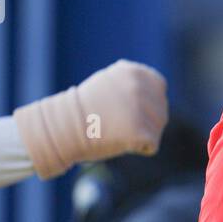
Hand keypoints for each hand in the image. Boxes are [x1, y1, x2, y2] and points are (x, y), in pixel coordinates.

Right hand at [14, 60, 167, 178]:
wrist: (63, 127)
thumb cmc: (84, 109)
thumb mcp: (110, 83)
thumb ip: (134, 83)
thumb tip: (159, 87)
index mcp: (135, 72)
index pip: (158, 89)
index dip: (144, 103)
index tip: (123, 109)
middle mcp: (142, 87)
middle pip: (159, 111)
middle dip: (143, 121)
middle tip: (116, 123)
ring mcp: (143, 109)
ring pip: (156, 129)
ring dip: (140, 134)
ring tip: (115, 130)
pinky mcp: (142, 131)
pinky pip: (150, 146)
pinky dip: (137, 148)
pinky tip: (118, 141)